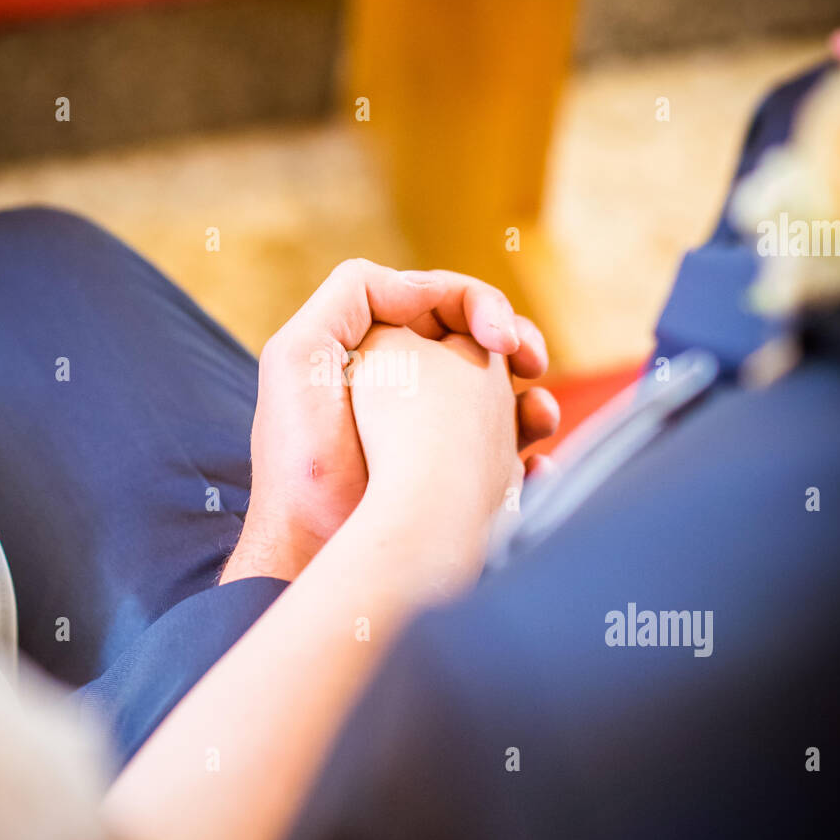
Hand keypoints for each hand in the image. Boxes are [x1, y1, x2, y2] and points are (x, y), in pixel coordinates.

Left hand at [221, 259, 557, 582]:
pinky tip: (534, 467)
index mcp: (376, 350)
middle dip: (518, 344)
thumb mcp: (300, 351)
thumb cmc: (304, 459)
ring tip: (540, 418)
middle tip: (534, 361)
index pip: (446, 304)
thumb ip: (354, 293)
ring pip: (505, 404)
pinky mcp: (457, 491)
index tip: (502, 338)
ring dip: (534, 401)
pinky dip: (533, 459)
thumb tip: (424, 288)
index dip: (481, 305)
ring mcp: (436, 443)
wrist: (315, 550)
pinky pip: (511, 463)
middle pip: (483, 348)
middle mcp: (409, 391)